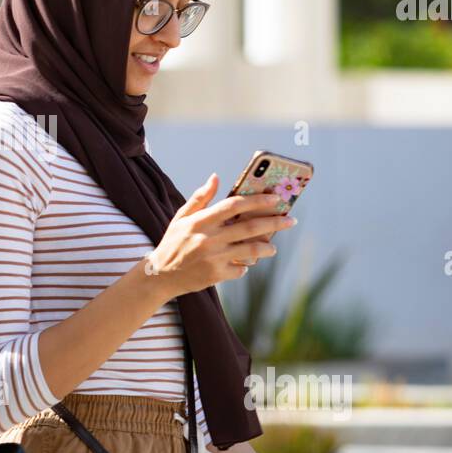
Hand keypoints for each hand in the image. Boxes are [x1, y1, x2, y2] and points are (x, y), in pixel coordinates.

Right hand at [146, 173, 295, 296]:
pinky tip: (246, 262)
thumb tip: (216, 177)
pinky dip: (245, 265)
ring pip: (251, 250)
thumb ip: (200, 198)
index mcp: (201, 221)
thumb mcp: (181, 217)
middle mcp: (209, 238)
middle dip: (274, 222)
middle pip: (249, 227)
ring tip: (273, 247)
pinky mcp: (216, 275)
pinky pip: (240, 268)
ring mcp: (213, 258)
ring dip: (267, 248)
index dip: (257, 200)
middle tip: (291, 220)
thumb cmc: (173, 242)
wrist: (160, 275)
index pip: (234, 205)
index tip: (275, 198)